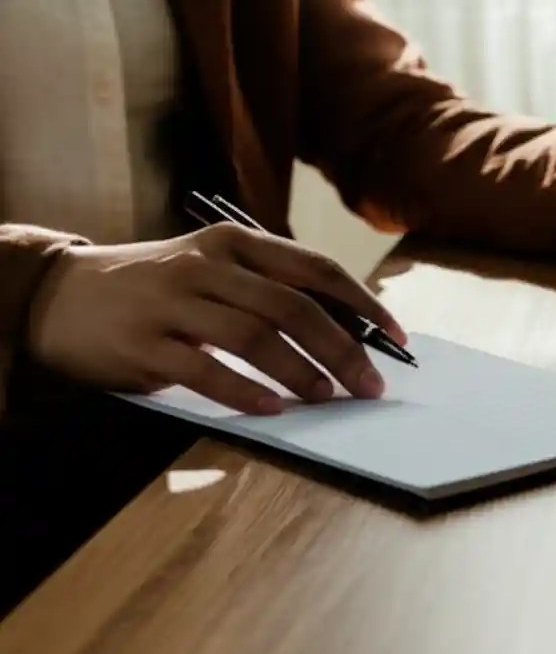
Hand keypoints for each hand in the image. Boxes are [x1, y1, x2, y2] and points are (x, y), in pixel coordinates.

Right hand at [25, 223, 407, 414]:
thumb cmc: (157, 287)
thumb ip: (270, 290)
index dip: (363, 304)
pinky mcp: (142, 343)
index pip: (316, 268)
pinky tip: (273, 410)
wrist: (59, 294)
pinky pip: (205, 370)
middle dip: (343, 350)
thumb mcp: (214, 271)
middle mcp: (207, 265)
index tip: (397, 339)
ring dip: (301, 373)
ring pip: (254, 337)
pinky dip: (244, 393)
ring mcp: (172, 302)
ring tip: (328, 399)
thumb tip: (348, 332)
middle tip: (370, 386)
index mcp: (235, 243)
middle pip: (294, 308)